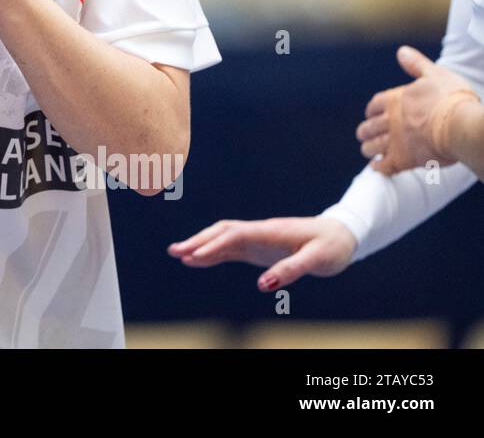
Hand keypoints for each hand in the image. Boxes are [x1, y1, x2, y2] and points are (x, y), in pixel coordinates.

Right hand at [168, 217, 356, 290]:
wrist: (342, 235)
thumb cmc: (331, 247)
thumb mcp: (317, 260)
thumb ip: (290, 271)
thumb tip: (263, 285)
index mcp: (270, 232)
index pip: (235, 235)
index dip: (213, 244)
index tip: (193, 255)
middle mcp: (259, 232)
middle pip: (222, 232)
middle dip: (198, 241)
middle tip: (174, 251)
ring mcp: (257, 239)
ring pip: (223, 238)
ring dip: (201, 245)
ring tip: (178, 254)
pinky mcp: (259, 248)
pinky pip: (230, 249)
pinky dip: (213, 253)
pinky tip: (198, 260)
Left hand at [357, 46, 475, 173]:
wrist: (461, 126)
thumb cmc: (452, 99)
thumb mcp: (435, 74)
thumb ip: (416, 64)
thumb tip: (401, 51)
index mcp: (395, 100)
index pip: (375, 105)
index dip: (372, 110)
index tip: (371, 114)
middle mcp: (390, 120)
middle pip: (369, 127)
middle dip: (365, 131)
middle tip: (363, 135)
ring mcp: (395, 141)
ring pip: (373, 146)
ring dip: (369, 148)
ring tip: (369, 151)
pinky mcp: (403, 159)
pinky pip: (385, 166)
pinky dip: (379, 167)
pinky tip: (378, 167)